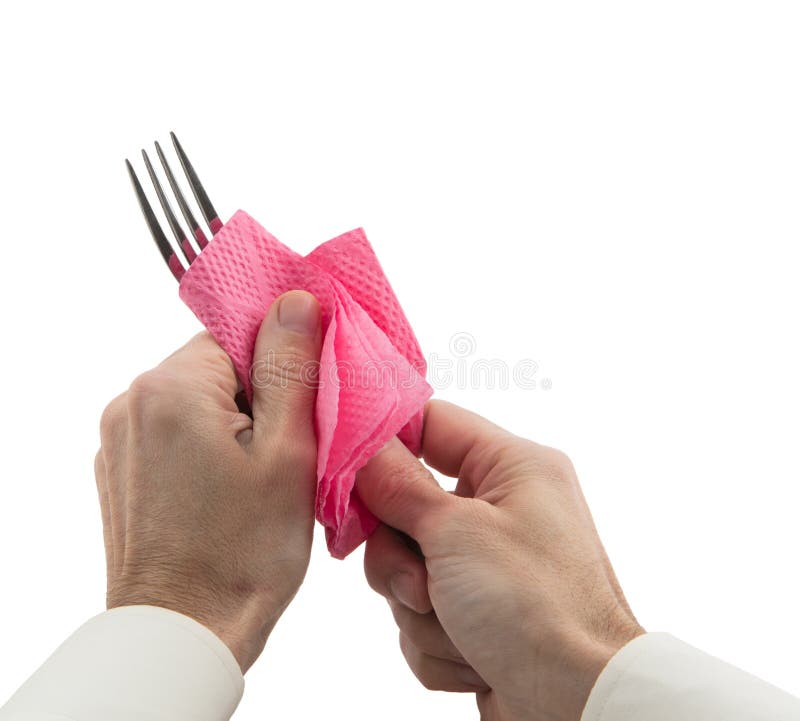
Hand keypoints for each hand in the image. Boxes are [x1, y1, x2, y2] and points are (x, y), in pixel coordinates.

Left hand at [95, 290, 321, 672]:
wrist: (185, 631)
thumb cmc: (244, 550)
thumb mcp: (288, 451)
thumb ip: (291, 366)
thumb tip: (296, 300)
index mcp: (171, 388)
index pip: (239, 333)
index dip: (282, 360)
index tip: (308, 399)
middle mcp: (132, 402)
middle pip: (217, 366)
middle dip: (261, 395)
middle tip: (294, 445)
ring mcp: (119, 438)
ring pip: (199, 400)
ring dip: (236, 422)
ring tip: (263, 474)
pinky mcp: (120, 469)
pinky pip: (175, 433)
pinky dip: (208, 446)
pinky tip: (230, 489)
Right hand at [356, 400, 643, 720]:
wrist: (582, 706)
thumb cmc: (538, 608)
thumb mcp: (456, 533)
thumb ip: (397, 484)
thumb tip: (361, 444)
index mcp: (512, 466)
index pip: (430, 423)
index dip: (383, 440)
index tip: (343, 466)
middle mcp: (503, 508)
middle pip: (407, 505)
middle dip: (402, 557)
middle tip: (423, 583)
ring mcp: (489, 563)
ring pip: (408, 566)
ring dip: (420, 609)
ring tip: (461, 631)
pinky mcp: (478, 612)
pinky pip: (422, 611)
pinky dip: (436, 642)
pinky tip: (473, 659)